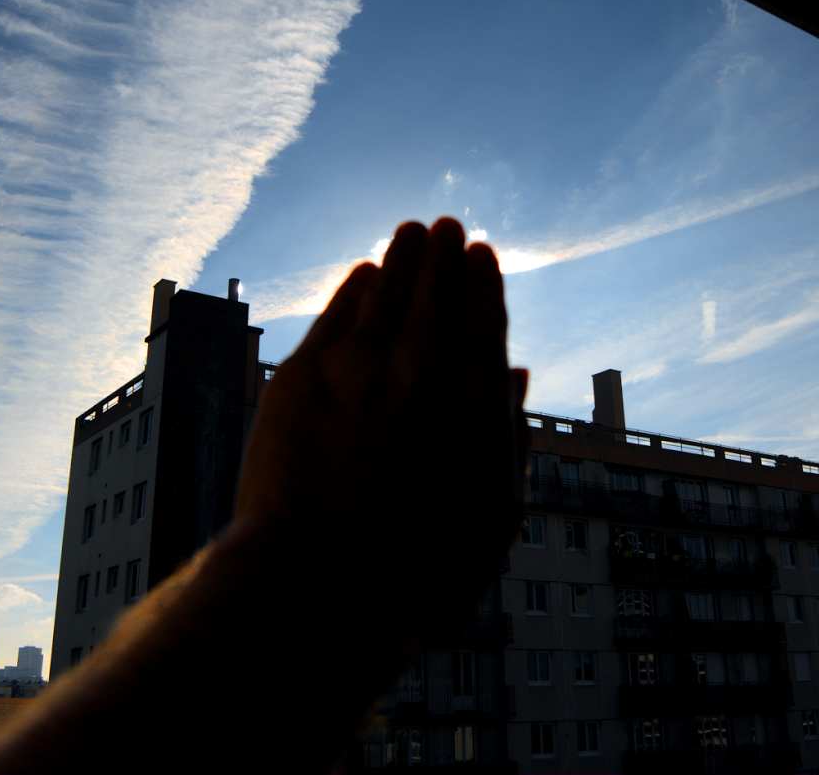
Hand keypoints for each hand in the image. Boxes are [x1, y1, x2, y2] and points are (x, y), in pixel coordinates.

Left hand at [232, 217, 528, 638]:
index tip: (479, 257)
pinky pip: (337, 311)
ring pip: (385, 286)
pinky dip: (355, 287)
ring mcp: (359, 363)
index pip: (483, 312)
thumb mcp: (493, 510)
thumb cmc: (417, 571)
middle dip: (441, 252)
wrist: (321, 588)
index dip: (481, 279)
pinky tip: (363, 276)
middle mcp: (421, 362)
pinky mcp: (303, 374)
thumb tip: (515, 373)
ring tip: (408, 236)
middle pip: (435, 286)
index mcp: (476, 392)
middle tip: (443, 229)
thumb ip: (508, 432)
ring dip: (401, 256)